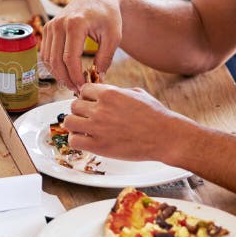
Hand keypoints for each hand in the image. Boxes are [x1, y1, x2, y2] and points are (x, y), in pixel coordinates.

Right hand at [41, 0, 122, 91]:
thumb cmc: (108, 16)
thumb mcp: (113, 37)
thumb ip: (105, 58)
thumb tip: (97, 79)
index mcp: (75, 24)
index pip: (70, 58)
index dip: (75, 76)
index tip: (84, 86)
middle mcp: (59, 24)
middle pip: (56, 60)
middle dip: (66, 78)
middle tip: (77, 89)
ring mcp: (50, 26)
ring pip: (48, 59)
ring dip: (58, 74)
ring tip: (71, 83)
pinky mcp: (47, 29)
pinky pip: (46, 53)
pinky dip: (53, 66)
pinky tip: (65, 72)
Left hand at [62, 84, 188, 160]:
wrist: (166, 137)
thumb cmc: (155, 115)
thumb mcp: (136, 93)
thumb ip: (116, 91)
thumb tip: (103, 91)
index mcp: (109, 93)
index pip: (83, 90)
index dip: (87, 98)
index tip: (93, 104)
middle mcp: (100, 109)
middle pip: (74, 106)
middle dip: (81, 111)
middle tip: (90, 118)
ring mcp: (97, 128)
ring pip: (69, 122)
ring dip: (76, 125)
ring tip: (85, 129)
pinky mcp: (98, 146)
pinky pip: (73, 141)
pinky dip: (77, 140)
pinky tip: (87, 140)